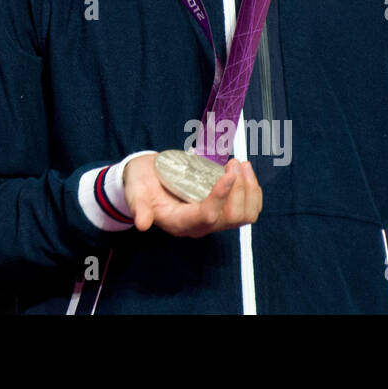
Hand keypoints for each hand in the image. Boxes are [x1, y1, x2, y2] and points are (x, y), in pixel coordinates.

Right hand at [122, 154, 261, 237]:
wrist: (145, 181)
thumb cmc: (140, 184)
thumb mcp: (134, 192)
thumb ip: (139, 207)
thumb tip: (142, 224)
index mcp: (179, 222)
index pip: (207, 216)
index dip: (220, 196)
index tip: (228, 172)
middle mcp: (199, 226)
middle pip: (232, 217)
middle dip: (239, 189)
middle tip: (233, 162)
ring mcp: (213, 220)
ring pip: (244, 215)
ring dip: (249, 190)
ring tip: (241, 164)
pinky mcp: (222, 212)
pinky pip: (247, 210)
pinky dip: (252, 192)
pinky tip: (245, 172)